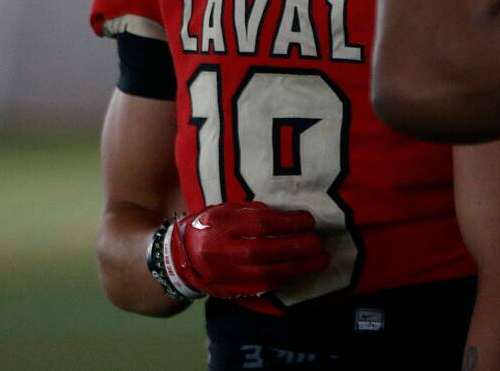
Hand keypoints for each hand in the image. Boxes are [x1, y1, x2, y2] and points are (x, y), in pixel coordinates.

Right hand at [167, 201, 329, 298]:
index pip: (258, 224)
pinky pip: (259, 287)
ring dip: (296, 268)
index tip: (309, 221)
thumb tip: (289, 217)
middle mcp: (220, 250)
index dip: (287, 223)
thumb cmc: (210, 225)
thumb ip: (254, 211)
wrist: (180, 257)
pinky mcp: (228, 289)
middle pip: (263, 251)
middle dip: (296, 248)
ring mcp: (223, 274)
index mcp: (219, 224)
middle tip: (319, 244)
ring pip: (264, 273)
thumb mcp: (227, 208)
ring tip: (319, 261)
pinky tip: (297, 271)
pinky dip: (282, 279)